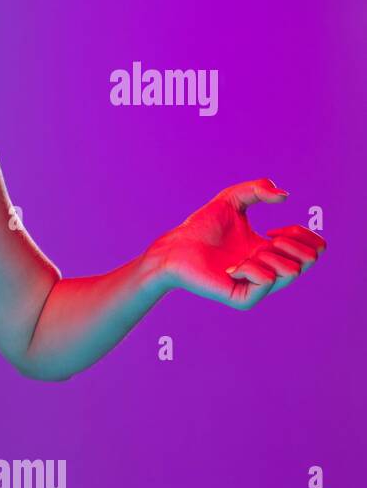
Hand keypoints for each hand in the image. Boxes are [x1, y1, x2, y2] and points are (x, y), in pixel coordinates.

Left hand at [146, 177, 325, 309]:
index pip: (313, 250)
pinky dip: (251, 267)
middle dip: (290, 243)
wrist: (174, 248)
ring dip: (268, 255)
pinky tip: (231, 268)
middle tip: (264, 240)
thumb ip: (258, 188)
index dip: (304, 234)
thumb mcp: (233, 198)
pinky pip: (266, 280)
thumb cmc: (200, 227)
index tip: (276, 229)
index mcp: (272, 252)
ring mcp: (258, 287)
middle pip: (310, 260)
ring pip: (291, 271)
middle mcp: (270, 271)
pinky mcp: (244, 298)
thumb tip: (285, 196)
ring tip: (244, 255)